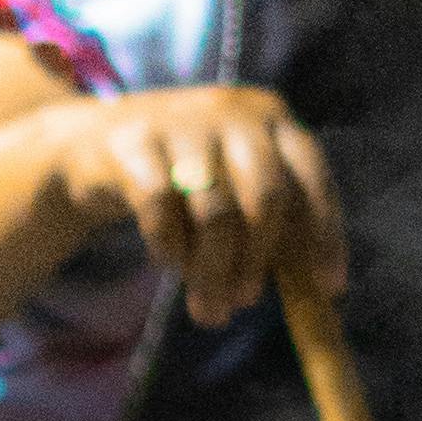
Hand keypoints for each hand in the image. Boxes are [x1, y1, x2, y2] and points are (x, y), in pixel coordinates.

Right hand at [44, 79, 345, 331]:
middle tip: (243, 304)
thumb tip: (315, 289)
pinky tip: (167, 262)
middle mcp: (233, 112)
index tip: (329, 289)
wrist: (92, 143)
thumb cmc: (179, 173)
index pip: (312, 177)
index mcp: (271, 117)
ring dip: (212, 272)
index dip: (325, 235)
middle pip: (265, 198)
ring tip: (207, 307)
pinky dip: (169, 248)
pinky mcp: (135, 145)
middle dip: (257, 262)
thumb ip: (270, 219)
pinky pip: (162, 212)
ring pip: (215, 213)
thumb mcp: (233, 180)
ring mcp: (183, 124)